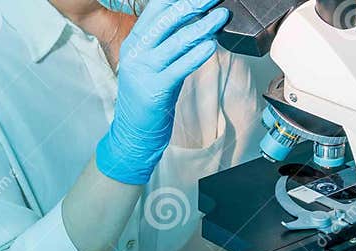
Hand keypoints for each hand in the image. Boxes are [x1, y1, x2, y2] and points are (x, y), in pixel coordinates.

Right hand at [95, 0, 229, 184]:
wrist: (133, 132)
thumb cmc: (147, 97)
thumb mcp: (152, 64)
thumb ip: (168, 43)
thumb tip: (198, 21)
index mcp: (134, 42)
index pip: (155, 10)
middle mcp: (136, 53)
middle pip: (166, 20)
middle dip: (192, 4)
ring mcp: (144, 70)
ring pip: (176, 41)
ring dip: (203, 26)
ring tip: (222, 16)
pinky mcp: (156, 89)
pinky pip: (180, 67)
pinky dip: (197, 55)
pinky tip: (211, 45)